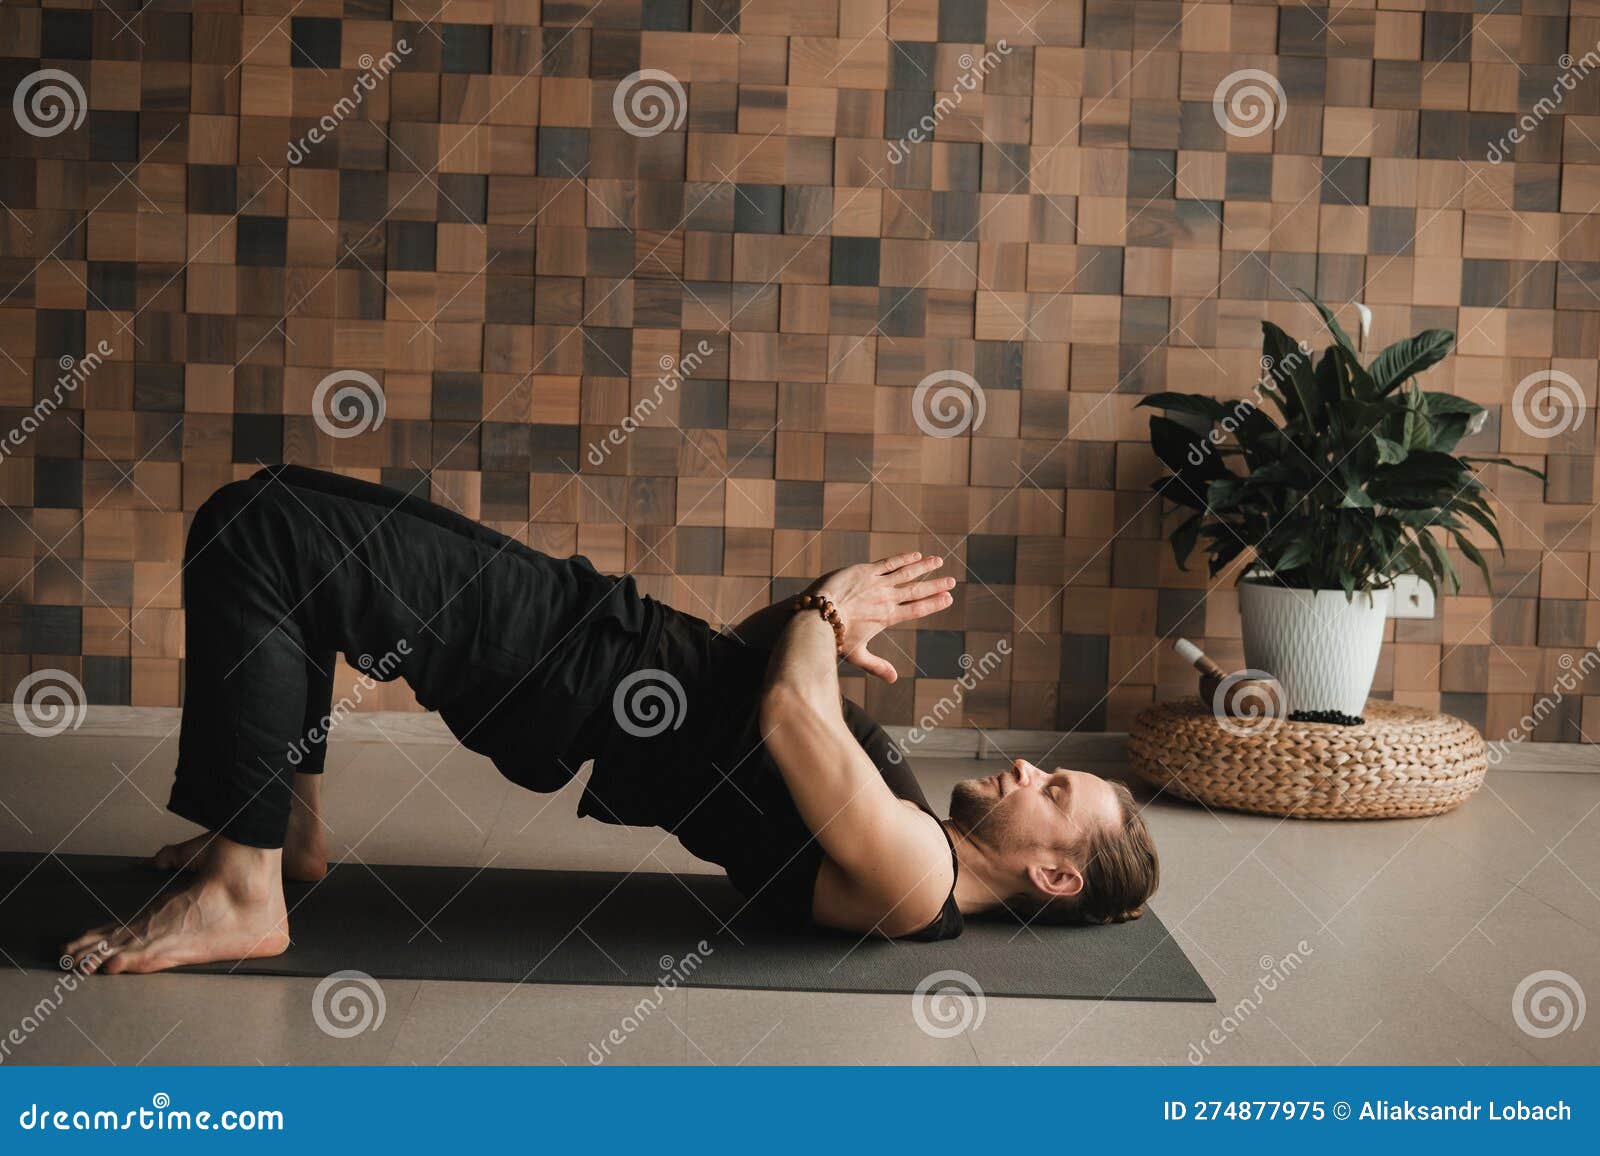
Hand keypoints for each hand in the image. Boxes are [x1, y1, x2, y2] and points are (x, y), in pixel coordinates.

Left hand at [812, 552, 955, 682]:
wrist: (817, 614)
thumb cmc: (834, 637)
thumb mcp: (857, 654)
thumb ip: (877, 666)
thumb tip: (894, 679)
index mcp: (887, 618)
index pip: (916, 609)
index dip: (934, 604)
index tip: (948, 599)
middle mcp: (886, 599)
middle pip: (917, 590)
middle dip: (936, 585)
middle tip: (952, 581)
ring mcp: (877, 583)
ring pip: (906, 573)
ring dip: (924, 566)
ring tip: (939, 561)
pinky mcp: (864, 571)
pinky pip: (889, 563)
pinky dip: (904, 558)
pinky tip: (915, 555)